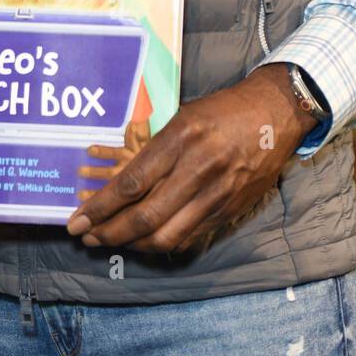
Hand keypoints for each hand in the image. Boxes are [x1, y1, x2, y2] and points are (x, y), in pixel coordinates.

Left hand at [65, 64, 314, 254]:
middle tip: (85, 237)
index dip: (101, 207)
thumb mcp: (184, 117)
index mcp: (183, 137)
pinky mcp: (230, 209)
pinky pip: (188, 237)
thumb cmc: (224, 110)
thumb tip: (121, 185)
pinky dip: (161, 244)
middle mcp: (200, 168)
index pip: (133, 182)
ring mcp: (217, 194)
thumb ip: (156, 150)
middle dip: (108, 232)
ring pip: (167, 235)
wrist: (276, 114)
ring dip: (132, 244)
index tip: (78, 219)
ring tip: (109, 242)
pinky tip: (143, 241)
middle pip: (146, 216)